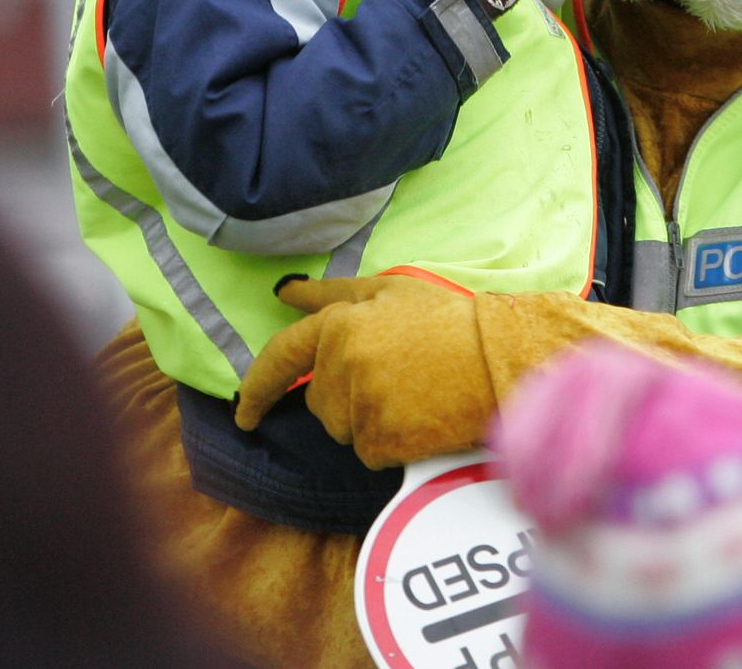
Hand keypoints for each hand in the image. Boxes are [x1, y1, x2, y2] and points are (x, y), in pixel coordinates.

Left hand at [234, 275, 497, 467]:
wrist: (496, 358)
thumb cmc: (445, 320)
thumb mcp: (389, 291)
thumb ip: (330, 293)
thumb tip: (284, 292)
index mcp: (338, 325)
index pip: (281, 359)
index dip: (257, 388)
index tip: (245, 413)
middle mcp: (341, 365)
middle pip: (320, 401)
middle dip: (346, 394)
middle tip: (396, 374)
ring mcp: (360, 405)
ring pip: (344, 427)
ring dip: (368, 418)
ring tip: (412, 392)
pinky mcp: (381, 440)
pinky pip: (369, 450)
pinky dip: (389, 442)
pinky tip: (419, 417)